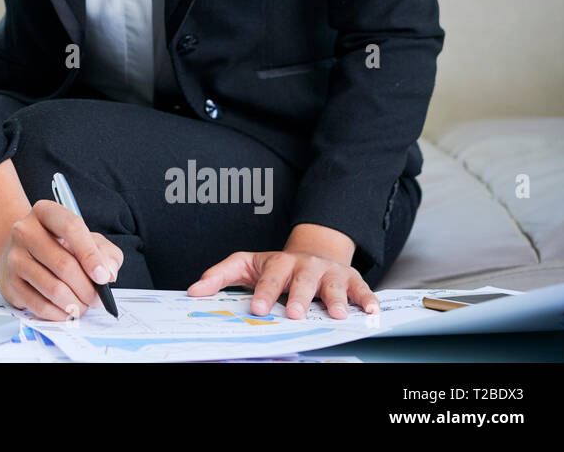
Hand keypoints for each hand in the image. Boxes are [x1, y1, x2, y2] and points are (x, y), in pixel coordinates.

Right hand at [0, 199, 122, 320]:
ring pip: (54, 288)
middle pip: (64, 264)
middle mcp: (24, 231)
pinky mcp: (9, 283)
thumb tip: (108, 273)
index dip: (90, 255)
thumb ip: (105, 252)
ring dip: (75, 304)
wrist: (18, 254)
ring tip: (82, 305)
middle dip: (87, 288)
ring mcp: (14, 257)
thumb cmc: (55, 246)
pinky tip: (65, 310)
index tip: (103, 277)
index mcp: (45, 212)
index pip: (71, 228)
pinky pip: (40, 306)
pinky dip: (60, 314)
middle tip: (96, 298)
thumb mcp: (84, 239)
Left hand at [187, 249, 379, 319]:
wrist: (313, 250)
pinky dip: (367, 299)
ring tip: (334, 314)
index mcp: (278, 263)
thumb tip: (193, 291)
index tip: (257, 308)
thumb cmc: (276, 265)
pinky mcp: (350, 278)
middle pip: (302, 281)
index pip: (269, 278)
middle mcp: (304, 265)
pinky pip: (361, 288)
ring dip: (334, 298)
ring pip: (333, 284)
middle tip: (294, 314)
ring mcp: (328, 271)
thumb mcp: (245, 265)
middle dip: (299, 297)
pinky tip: (370, 311)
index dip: (263, 293)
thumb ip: (220, 276)